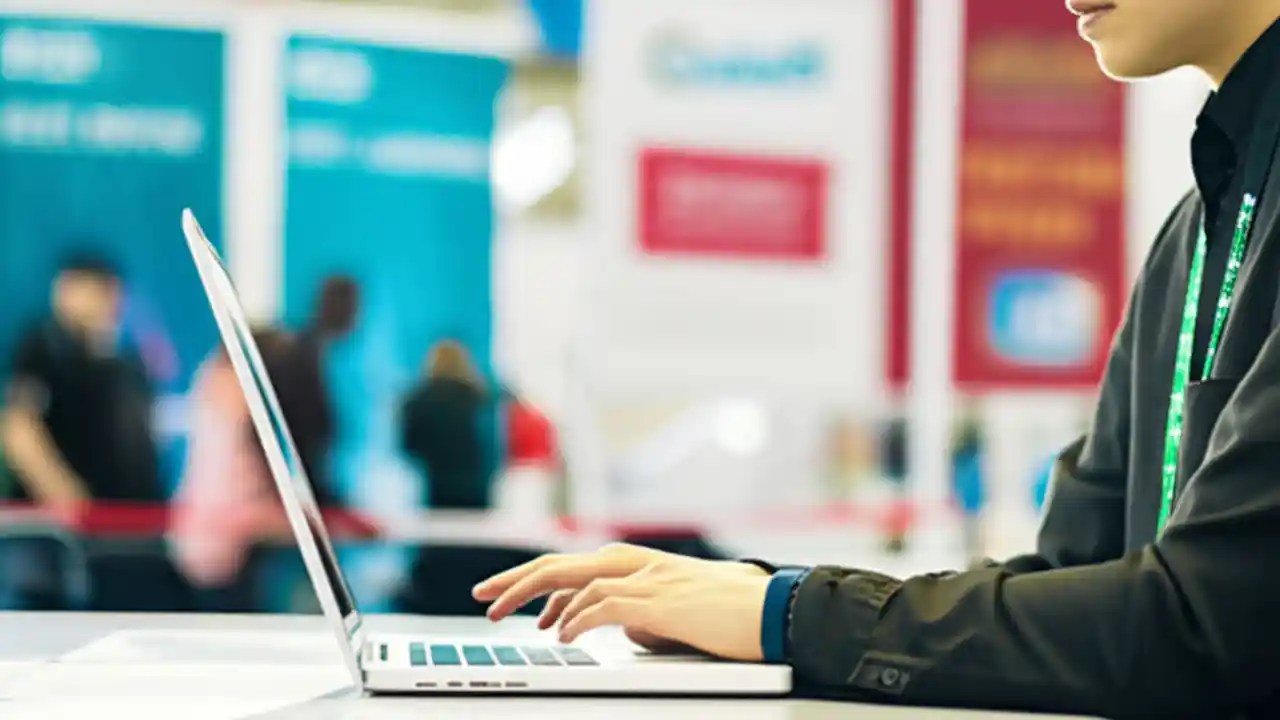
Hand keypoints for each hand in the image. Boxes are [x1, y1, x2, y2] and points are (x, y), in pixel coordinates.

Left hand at [473, 543, 770, 660]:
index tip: (509, 598)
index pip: (574, 566)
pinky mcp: (661, 601)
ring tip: (506, 617)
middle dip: (517, 580)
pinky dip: (576, 618)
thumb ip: (644, 617)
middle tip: (484, 596)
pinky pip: (605, 604)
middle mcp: (639, 564)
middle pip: (562, 563)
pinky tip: (559, 634)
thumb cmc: (734, 614)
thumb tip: (620, 632)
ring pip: (575, 578)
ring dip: (535, 598)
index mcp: (641, 564)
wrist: (776, 611)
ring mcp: (649, 579)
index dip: (535, 579)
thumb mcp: (678, 614)